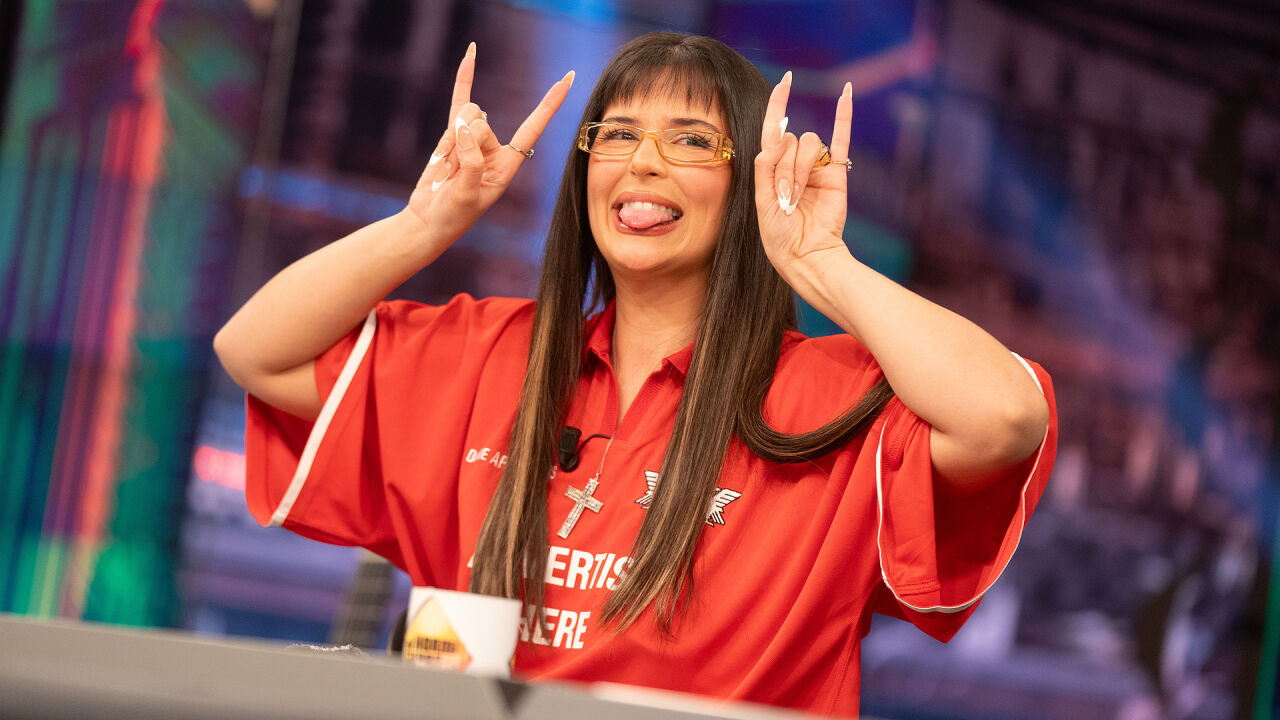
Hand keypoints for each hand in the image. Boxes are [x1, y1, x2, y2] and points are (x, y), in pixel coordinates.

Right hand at [406, 42, 573, 243]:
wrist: (428, 220)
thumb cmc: (452, 215)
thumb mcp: (466, 194)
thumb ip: (471, 162)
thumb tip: (463, 127)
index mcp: (509, 163)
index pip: (533, 126)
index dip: (550, 104)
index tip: (568, 78)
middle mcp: (495, 148)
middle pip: (481, 121)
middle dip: (461, 143)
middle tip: (453, 174)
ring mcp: (473, 139)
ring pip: (464, 115)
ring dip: (448, 142)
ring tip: (444, 169)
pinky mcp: (453, 134)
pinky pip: (459, 99)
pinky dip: (466, 76)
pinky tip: (472, 50)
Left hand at [753, 73, 853, 280]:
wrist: (806, 254)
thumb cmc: (779, 234)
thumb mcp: (762, 200)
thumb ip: (766, 167)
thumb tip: (778, 134)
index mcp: (771, 167)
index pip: (773, 129)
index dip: (778, 104)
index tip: (786, 81)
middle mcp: (793, 162)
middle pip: (790, 140)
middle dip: (784, 167)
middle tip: (784, 197)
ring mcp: (816, 165)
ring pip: (810, 143)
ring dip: (800, 168)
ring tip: (798, 197)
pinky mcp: (836, 172)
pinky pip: (841, 139)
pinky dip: (844, 116)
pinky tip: (845, 92)